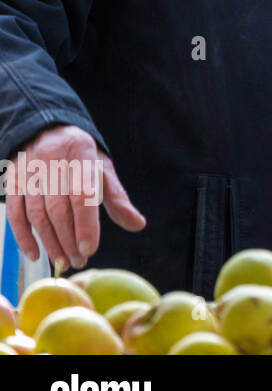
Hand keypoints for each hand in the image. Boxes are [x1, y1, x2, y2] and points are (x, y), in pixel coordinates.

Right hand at [5, 124, 145, 270]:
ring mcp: (29, 172)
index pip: (82, 194)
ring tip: (64, 260)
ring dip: (50, 242)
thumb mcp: (102, 168)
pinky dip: (23, 237)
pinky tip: (35, 254)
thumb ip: (117, 198)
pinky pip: (15, 214)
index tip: (90, 248)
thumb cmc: (80, 156)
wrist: (47, 130)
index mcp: (81, 154)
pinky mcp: (14, 182)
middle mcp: (52, 162)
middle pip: (58, 208)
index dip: (85, 223)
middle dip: (69, 239)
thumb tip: (138, 224)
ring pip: (36, 214)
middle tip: (79, 260)